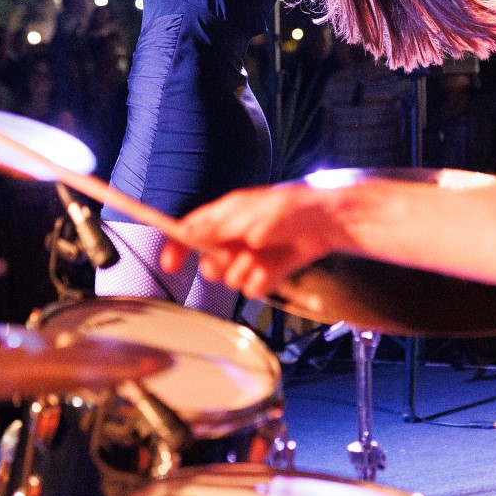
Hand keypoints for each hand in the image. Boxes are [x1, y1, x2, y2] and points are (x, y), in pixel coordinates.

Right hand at [161, 185, 334, 297]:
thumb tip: (186, 233)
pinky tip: (273, 268)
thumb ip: (215, 227)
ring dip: (243, 272)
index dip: (176, 248)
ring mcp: (252, 257)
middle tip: (231, 258)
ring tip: (260, 259)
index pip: (190, 232)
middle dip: (217, 266)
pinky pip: (253, 288)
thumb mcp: (246, 213)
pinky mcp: (269, 272)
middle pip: (209, 263)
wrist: (326, 222)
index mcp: (226, 216)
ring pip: (231, 279)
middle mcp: (235, 238)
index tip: (169, 264)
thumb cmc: (289, 207)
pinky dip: (261, 281)